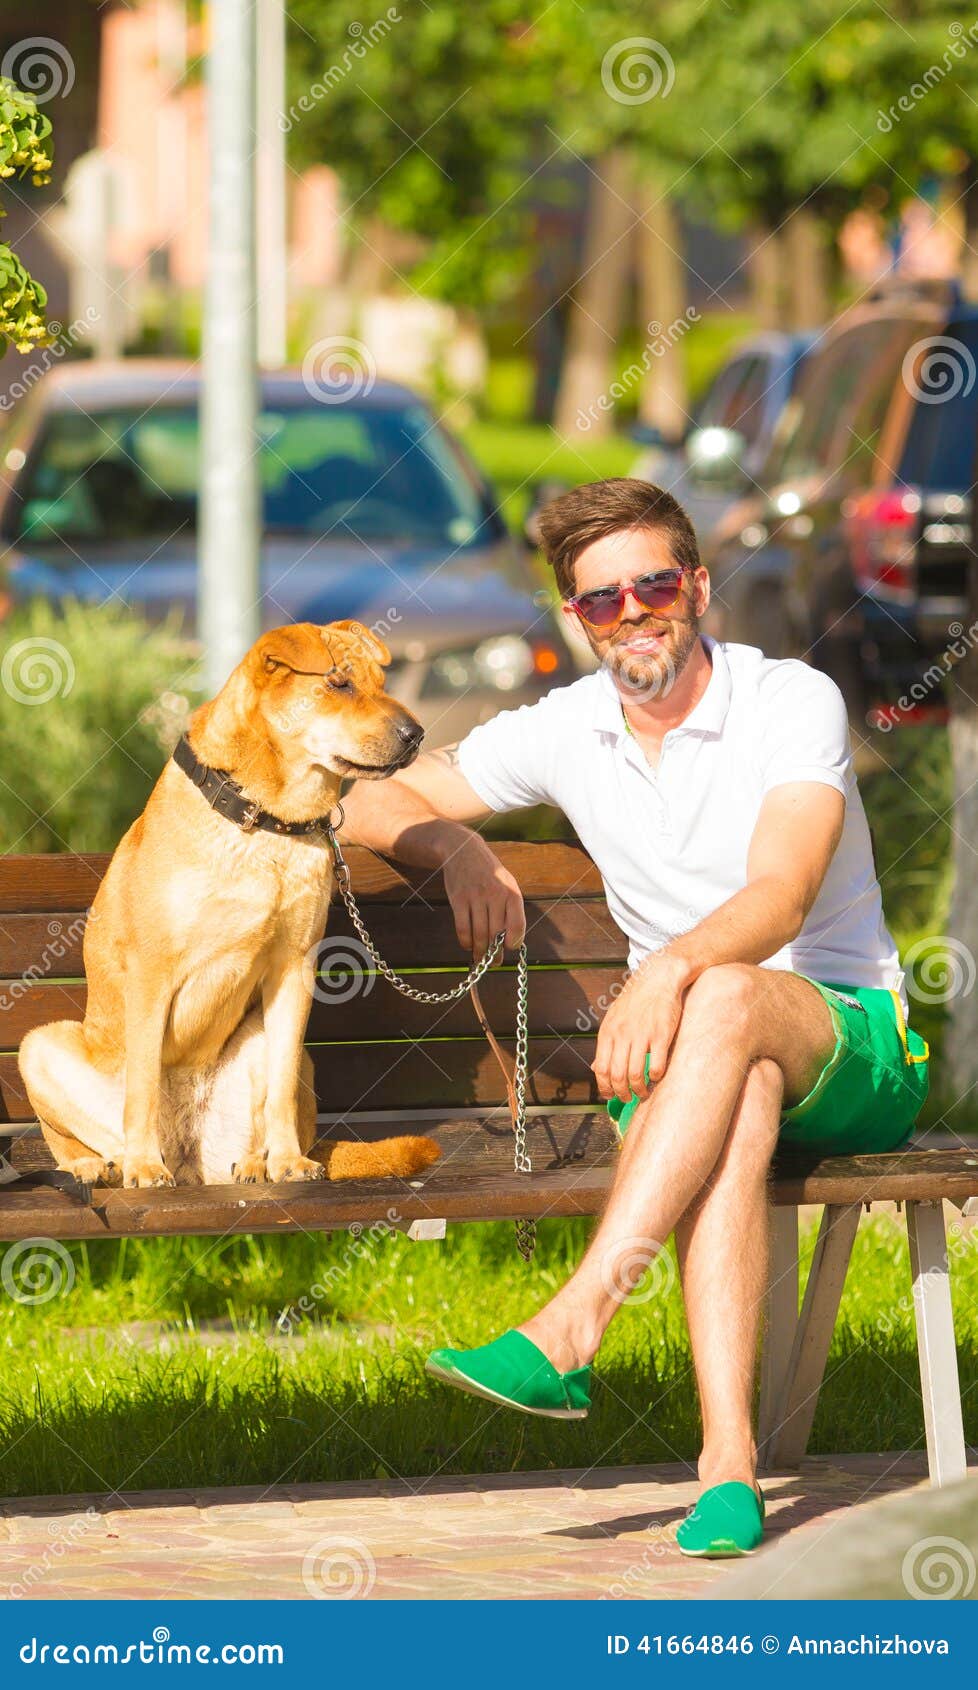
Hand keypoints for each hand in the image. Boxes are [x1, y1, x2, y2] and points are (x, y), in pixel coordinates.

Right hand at [442, 834, 525, 957]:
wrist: (464, 851)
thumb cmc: (489, 874)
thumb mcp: (507, 884)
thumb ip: (511, 909)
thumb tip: (512, 940)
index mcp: (511, 893)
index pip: (516, 924)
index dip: (514, 941)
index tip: (509, 949)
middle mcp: (495, 895)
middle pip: (495, 933)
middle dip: (495, 953)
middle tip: (494, 964)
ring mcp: (475, 897)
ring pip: (479, 934)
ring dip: (480, 952)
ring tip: (480, 960)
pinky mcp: (458, 900)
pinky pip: (463, 928)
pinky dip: (465, 941)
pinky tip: (468, 946)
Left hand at [592, 953, 690, 1102]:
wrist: (657, 979)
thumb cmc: (635, 1001)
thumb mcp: (613, 1020)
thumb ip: (606, 1044)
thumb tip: (595, 1068)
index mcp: (608, 1033)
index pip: (601, 1069)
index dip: (605, 1087)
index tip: (610, 1096)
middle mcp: (622, 1035)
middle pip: (617, 1076)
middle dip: (622, 1093)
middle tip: (628, 1098)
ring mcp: (642, 1035)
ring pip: (635, 1075)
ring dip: (639, 1090)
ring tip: (643, 1092)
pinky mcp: (661, 1035)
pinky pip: (656, 1065)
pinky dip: (656, 1077)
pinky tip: (656, 1076)